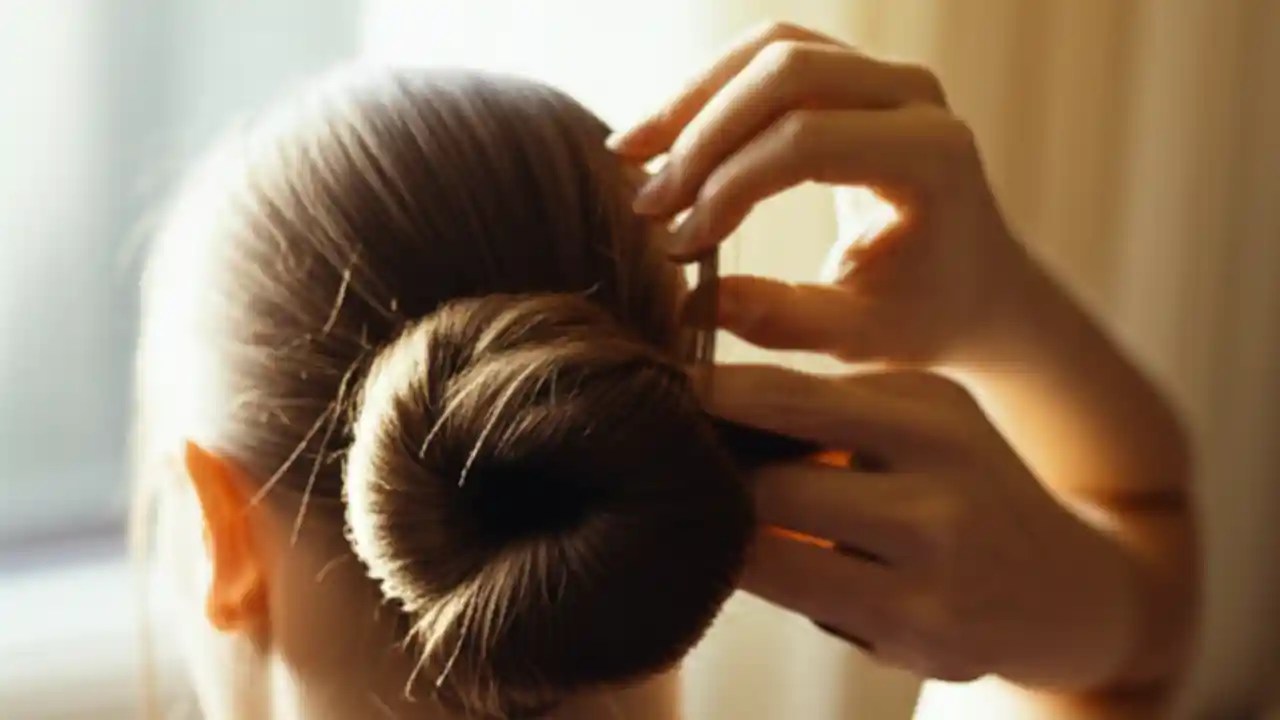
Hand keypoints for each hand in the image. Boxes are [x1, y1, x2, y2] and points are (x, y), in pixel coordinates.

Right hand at [608, 22, 1033, 364]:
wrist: (977, 286)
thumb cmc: (924, 316)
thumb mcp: (859, 336)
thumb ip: (783, 320)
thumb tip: (692, 301)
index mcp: (932, 156)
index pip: (806, 141)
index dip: (728, 187)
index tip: (678, 246)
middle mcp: (916, 95)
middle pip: (784, 73)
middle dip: (701, 134)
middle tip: (644, 200)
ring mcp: (886, 74)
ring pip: (770, 49)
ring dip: (693, 99)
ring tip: (631, 152)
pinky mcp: (856, 73)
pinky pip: (771, 56)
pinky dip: (712, 92)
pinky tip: (665, 137)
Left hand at [704, 363, 1137, 687]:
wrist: (1058, 585)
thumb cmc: (955, 480)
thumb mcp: (916, 418)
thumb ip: (826, 409)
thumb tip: (700, 404)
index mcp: (928, 415)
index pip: (788, 401)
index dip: (710, 399)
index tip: (656, 393)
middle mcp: (938, 491)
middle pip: (768, 488)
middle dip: (710, 480)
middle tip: (667, 469)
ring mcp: (933, 575)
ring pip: (771, 557)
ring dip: (728, 539)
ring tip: (704, 516)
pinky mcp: (922, 639)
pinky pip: (801, 606)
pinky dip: (769, 582)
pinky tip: (764, 564)